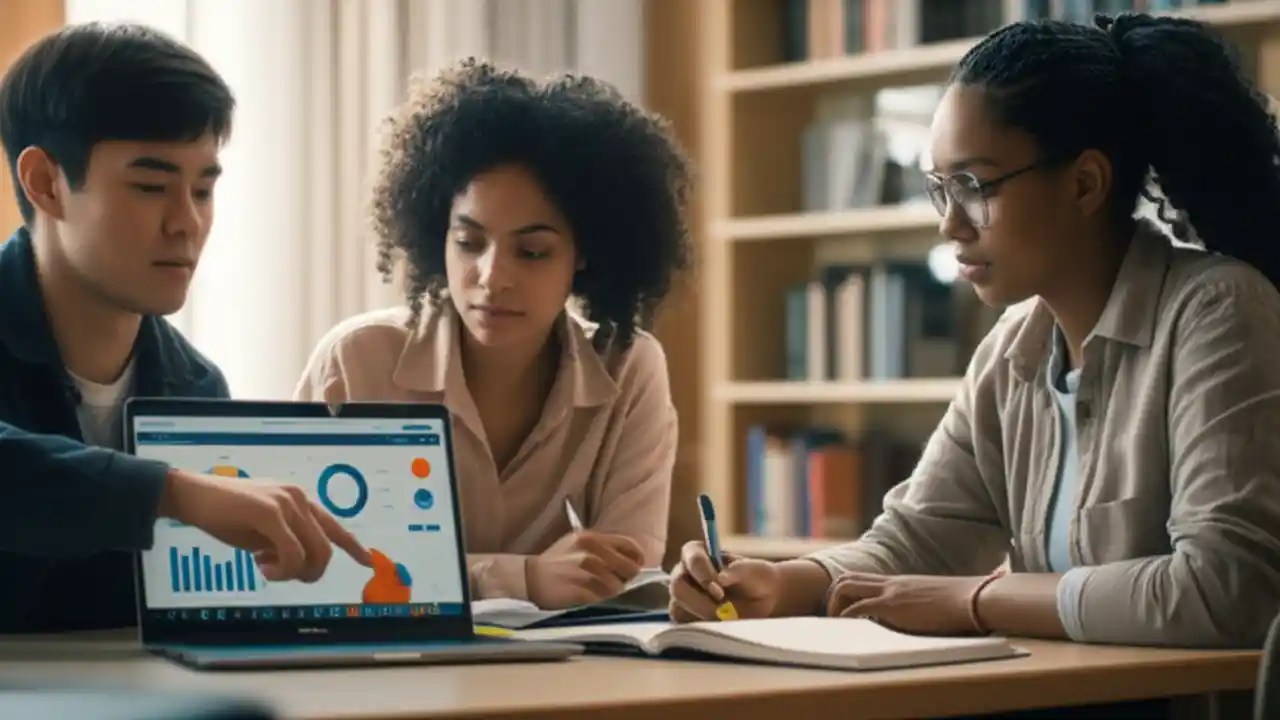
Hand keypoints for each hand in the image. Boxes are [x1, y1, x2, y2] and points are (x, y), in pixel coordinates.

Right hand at [157, 469, 372, 582]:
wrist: (193, 495)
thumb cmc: (225, 514)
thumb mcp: (262, 531)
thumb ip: (283, 543)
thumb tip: (295, 566)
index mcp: (300, 502)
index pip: (334, 527)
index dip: (353, 547)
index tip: (369, 562)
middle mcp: (300, 499)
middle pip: (326, 549)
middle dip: (310, 573)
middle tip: (283, 576)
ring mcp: (287, 504)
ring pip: (313, 554)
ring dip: (293, 573)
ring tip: (267, 568)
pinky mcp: (270, 513)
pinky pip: (292, 554)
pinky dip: (281, 569)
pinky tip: (260, 564)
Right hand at [526, 530, 644, 608]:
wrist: (528, 577)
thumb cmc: (556, 562)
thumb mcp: (577, 544)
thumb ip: (602, 547)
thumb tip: (628, 559)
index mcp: (591, 538)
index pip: (628, 546)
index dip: (637, 559)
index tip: (636, 567)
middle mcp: (590, 552)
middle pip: (629, 568)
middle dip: (627, 579)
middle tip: (620, 584)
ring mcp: (584, 572)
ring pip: (617, 587)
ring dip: (612, 593)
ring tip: (601, 593)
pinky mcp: (578, 591)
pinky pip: (601, 600)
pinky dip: (600, 602)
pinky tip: (591, 600)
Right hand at [669, 540, 780, 622]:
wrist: (763, 602)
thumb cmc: (757, 579)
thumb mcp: (755, 571)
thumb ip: (739, 570)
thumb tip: (720, 578)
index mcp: (697, 554)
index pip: (692, 559)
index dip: (703, 573)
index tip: (719, 587)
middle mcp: (683, 574)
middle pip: (678, 586)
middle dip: (700, 601)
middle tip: (723, 610)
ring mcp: (681, 599)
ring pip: (678, 610)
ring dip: (703, 617)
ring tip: (727, 619)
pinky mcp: (684, 620)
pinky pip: (683, 628)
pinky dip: (702, 630)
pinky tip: (720, 627)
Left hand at [826, 572, 984, 634]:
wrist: (971, 600)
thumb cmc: (958, 605)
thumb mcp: (930, 602)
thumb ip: (914, 607)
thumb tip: (910, 622)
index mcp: (898, 582)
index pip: (862, 578)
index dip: (846, 592)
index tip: (840, 610)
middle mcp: (890, 583)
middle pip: (847, 578)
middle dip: (832, 597)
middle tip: (832, 619)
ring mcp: (890, 593)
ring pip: (846, 586)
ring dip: (834, 605)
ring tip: (835, 624)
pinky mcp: (893, 606)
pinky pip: (859, 608)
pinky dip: (846, 617)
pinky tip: (846, 629)